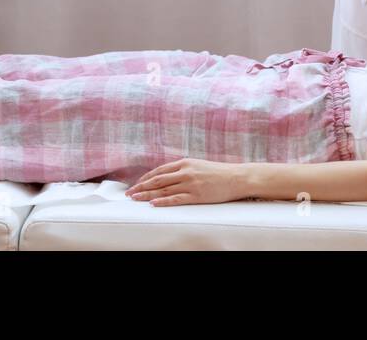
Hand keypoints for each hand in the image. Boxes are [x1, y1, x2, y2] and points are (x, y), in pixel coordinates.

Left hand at [126, 158, 247, 206]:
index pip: (159, 170)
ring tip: (135, 199)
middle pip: (158, 180)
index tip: (136, 184)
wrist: (237, 177)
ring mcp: (191, 183)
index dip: (145, 178)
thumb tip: (168, 177)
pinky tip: (153, 204)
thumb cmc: (219, 173)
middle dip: (141, 187)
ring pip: (163, 189)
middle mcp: (186, 172)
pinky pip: (176, 199)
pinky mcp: (196, 195)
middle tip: (129, 194)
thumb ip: (184, 169)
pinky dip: (163, 201)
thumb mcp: (199, 166)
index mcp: (186, 163)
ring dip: (147, 194)